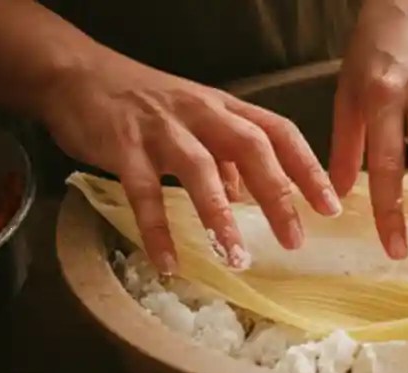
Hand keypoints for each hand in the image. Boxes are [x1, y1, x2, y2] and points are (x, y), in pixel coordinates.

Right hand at [39, 50, 341, 272]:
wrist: (76, 75)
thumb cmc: (142, 104)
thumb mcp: (193, 122)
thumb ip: (223, 158)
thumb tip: (250, 198)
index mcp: (224, 108)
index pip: (279, 132)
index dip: (308, 168)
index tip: (331, 206)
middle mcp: (200, 113)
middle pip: (251, 148)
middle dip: (277, 195)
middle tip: (295, 240)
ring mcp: (162, 128)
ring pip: (201, 169)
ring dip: (220, 217)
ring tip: (236, 257)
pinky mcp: (123, 145)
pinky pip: (145, 192)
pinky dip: (158, 230)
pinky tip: (168, 262)